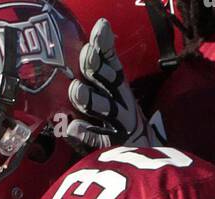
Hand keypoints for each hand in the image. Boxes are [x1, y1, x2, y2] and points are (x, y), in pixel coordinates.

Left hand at [66, 18, 155, 150]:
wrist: (141, 153)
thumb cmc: (116, 119)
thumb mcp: (112, 90)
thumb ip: (104, 64)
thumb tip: (100, 28)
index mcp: (117, 86)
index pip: (110, 63)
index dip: (104, 48)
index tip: (98, 30)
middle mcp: (119, 101)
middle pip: (107, 82)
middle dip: (96, 68)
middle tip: (86, 55)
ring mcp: (117, 123)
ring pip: (103, 108)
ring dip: (90, 99)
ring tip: (76, 89)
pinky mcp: (111, 145)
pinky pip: (97, 139)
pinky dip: (86, 134)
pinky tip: (73, 128)